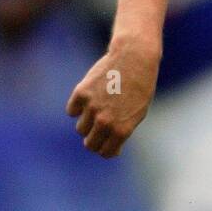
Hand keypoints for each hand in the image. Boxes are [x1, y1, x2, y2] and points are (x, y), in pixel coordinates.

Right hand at [66, 35, 160, 157]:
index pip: (105, 152)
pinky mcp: (81, 93)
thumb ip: (121, 132)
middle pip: (90, 144)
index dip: (106, 150)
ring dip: (87, 123)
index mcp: (122, 130)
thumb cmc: (139, 87)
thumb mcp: (137, 114)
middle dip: (94, 140)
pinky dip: (77, 108)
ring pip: (81, 128)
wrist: (134, 58)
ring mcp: (92, 107)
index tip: (109, 143)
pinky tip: (89, 99)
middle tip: (100, 130)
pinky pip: (72, 110)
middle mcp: (105, 121)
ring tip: (99, 109)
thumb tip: (109, 150)